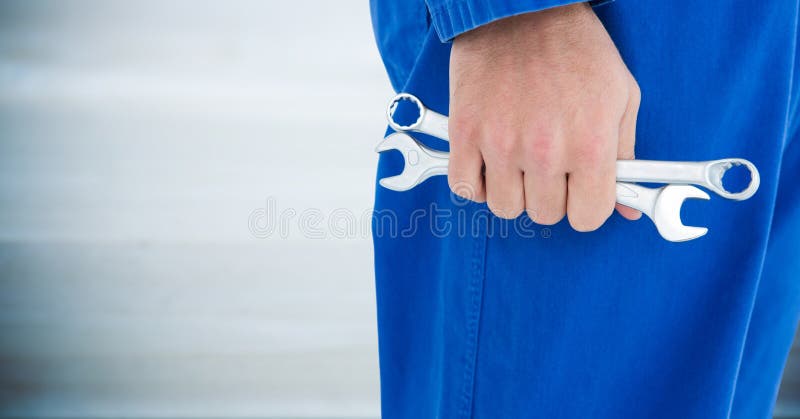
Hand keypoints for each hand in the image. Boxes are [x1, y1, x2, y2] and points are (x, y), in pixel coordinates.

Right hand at [448, 3, 640, 230]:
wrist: (521, 7)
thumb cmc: (575, 48)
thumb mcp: (621, 96)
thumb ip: (625, 156)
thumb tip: (626, 210)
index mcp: (589, 143)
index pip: (588, 216)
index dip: (586, 208)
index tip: (580, 194)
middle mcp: (544, 150)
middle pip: (545, 214)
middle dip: (550, 196)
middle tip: (549, 167)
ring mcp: (500, 143)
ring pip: (505, 208)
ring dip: (513, 191)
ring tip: (518, 161)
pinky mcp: (465, 133)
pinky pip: (465, 187)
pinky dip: (476, 182)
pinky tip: (489, 161)